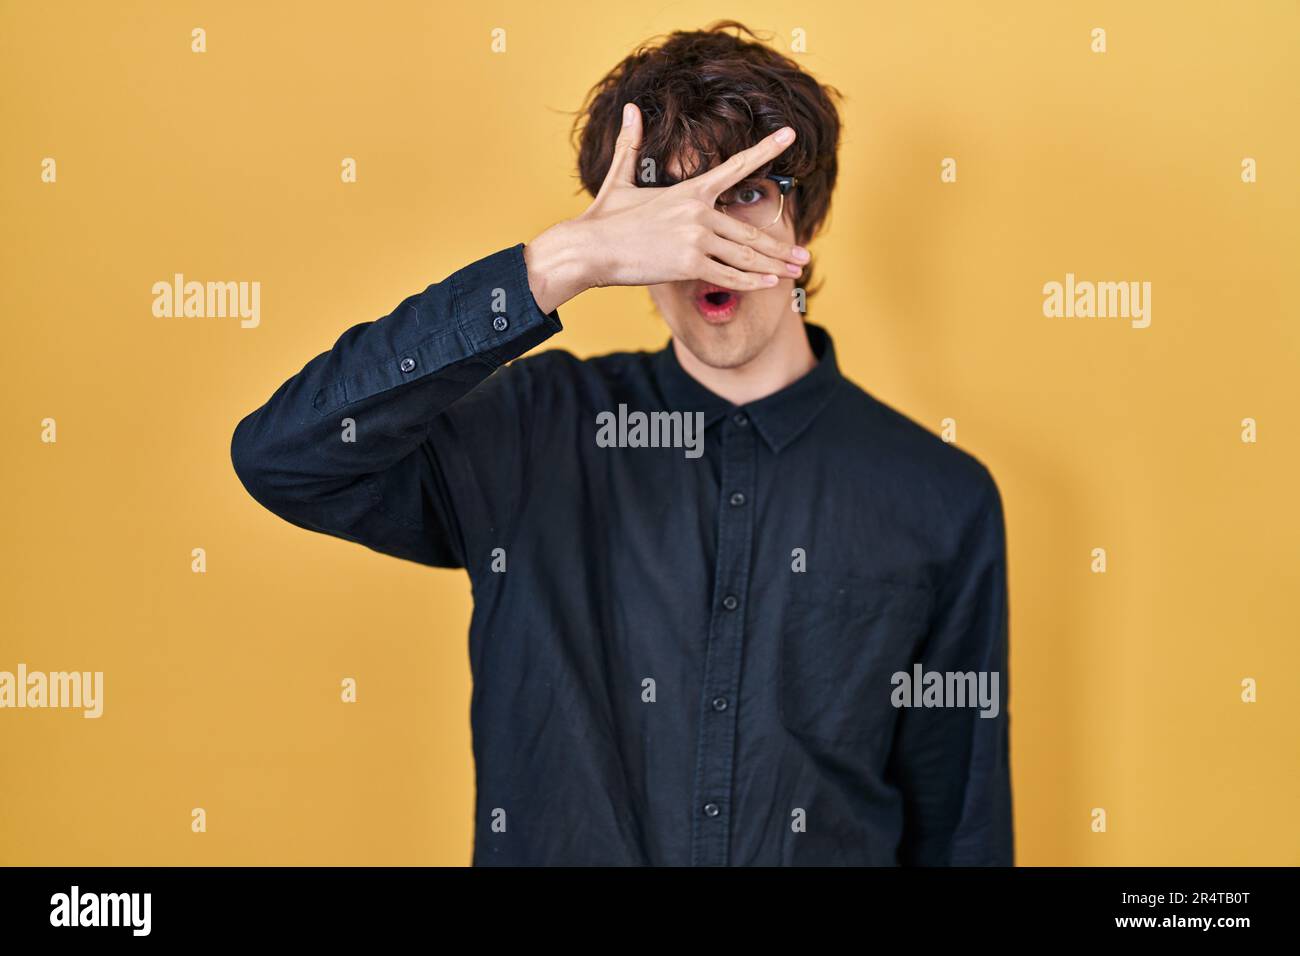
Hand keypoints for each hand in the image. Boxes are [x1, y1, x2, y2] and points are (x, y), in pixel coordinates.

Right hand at [525, 103, 809, 313]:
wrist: (588, 249)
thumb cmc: (603, 218)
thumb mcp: (619, 178)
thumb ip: (630, 145)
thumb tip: (629, 109)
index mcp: (689, 190)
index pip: (735, 166)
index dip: (765, 149)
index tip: (790, 136)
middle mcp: (698, 212)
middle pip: (749, 231)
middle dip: (780, 246)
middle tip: (803, 256)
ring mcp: (695, 239)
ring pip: (744, 256)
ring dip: (772, 267)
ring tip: (794, 273)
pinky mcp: (688, 265)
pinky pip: (727, 276)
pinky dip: (749, 282)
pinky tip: (768, 285)